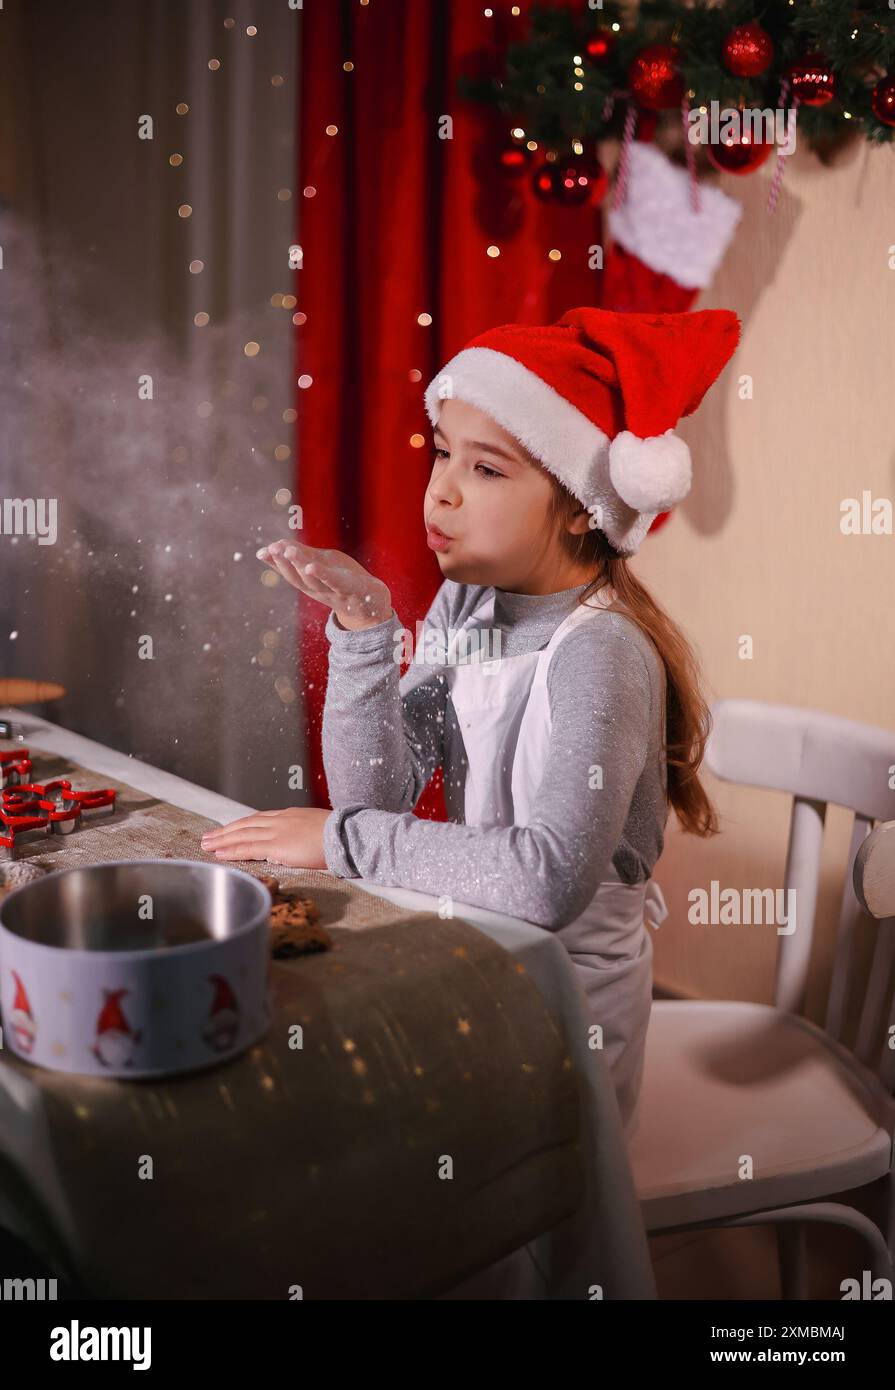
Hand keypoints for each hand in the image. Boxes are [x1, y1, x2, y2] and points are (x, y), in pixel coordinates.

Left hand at [200, 807, 331, 868]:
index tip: (229, 829)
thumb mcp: (318, 828)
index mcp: (290, 815)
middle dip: (225, 831)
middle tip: (208, 837)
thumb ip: (304, 834)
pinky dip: (231, 851)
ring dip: (222, 840)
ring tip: (206, 846)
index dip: (242, 825)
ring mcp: (277, 832)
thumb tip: (299, 844)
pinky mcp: (277, 846)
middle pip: (245, 825)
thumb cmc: (340, 835)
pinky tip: (220, 854)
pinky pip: (248, 848)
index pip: (259, 819)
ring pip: (242, 835)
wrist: (346, 835)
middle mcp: (280, 821)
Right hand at [257, 539, 391, 629]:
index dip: (274, 563)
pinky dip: (322, 574)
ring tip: (289, 550)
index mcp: (308, 583)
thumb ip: (301, 555)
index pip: (288, 572)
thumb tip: (274, 545)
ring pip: (312, 579)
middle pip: (297, 576)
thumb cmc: (342, 579)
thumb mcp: (320, 564)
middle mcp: (317, 589)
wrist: (371, 600)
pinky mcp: (349, 589)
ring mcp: (332, 590)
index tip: (261, 552)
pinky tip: (312, 566)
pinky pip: (334, 582)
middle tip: (272, 548)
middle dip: (284, 562)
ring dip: (299, 564)